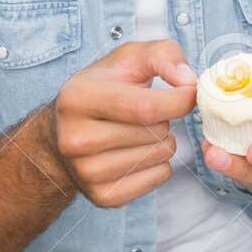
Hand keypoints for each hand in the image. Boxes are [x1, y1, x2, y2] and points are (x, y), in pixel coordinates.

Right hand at [51, 40, 196, 207]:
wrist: (63, 133)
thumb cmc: (102, 89)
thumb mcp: (127, 59)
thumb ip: (163, 55)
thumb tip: (188, 80)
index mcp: (78, 99)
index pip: (146, 107)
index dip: (180, 99)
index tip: (188, 93)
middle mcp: (76, 139)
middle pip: (155, 133)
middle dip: (166, 119)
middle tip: (148, 113)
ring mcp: (86, 172)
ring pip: (160, 156)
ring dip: (163, 141)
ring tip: (140, 131)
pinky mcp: (101, 196)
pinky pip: (158, 178)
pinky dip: (159, 164)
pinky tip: (139, 152)